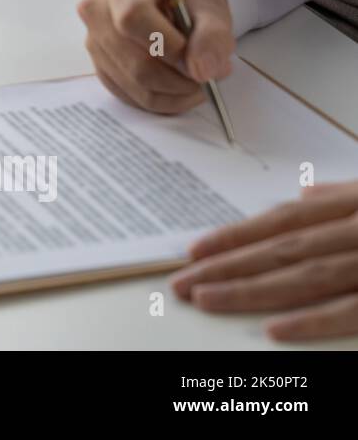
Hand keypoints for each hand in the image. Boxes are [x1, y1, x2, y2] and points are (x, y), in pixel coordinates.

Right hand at [76, 0, 233, 113]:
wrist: (170, 3)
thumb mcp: (209, 6)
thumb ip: (212, 35)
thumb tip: (204, 72)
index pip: (133, 18)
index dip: (167, 46)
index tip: (198, 61)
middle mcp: (98, 11)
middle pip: (135, 61)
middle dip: (179, 78)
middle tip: (209, 77)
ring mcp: (94, 43)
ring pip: (135, 84)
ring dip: (176, 93)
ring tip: (199, 81)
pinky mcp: (100, 68)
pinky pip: (133, 97)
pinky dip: (164, 100)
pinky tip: (181, 87)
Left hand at [172, 181, 357, 340]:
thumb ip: (342, 196)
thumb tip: (305, 194)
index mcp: (354, 206)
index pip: (284, 220)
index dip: (236, 235)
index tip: (195, 250)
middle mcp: (357, 231)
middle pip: (281, 249)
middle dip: (227, 265)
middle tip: (183, 281)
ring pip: (305, 277)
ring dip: (250, 289)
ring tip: (205, 299)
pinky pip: (350, 311)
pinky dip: (311, 320)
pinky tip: (272, 329)